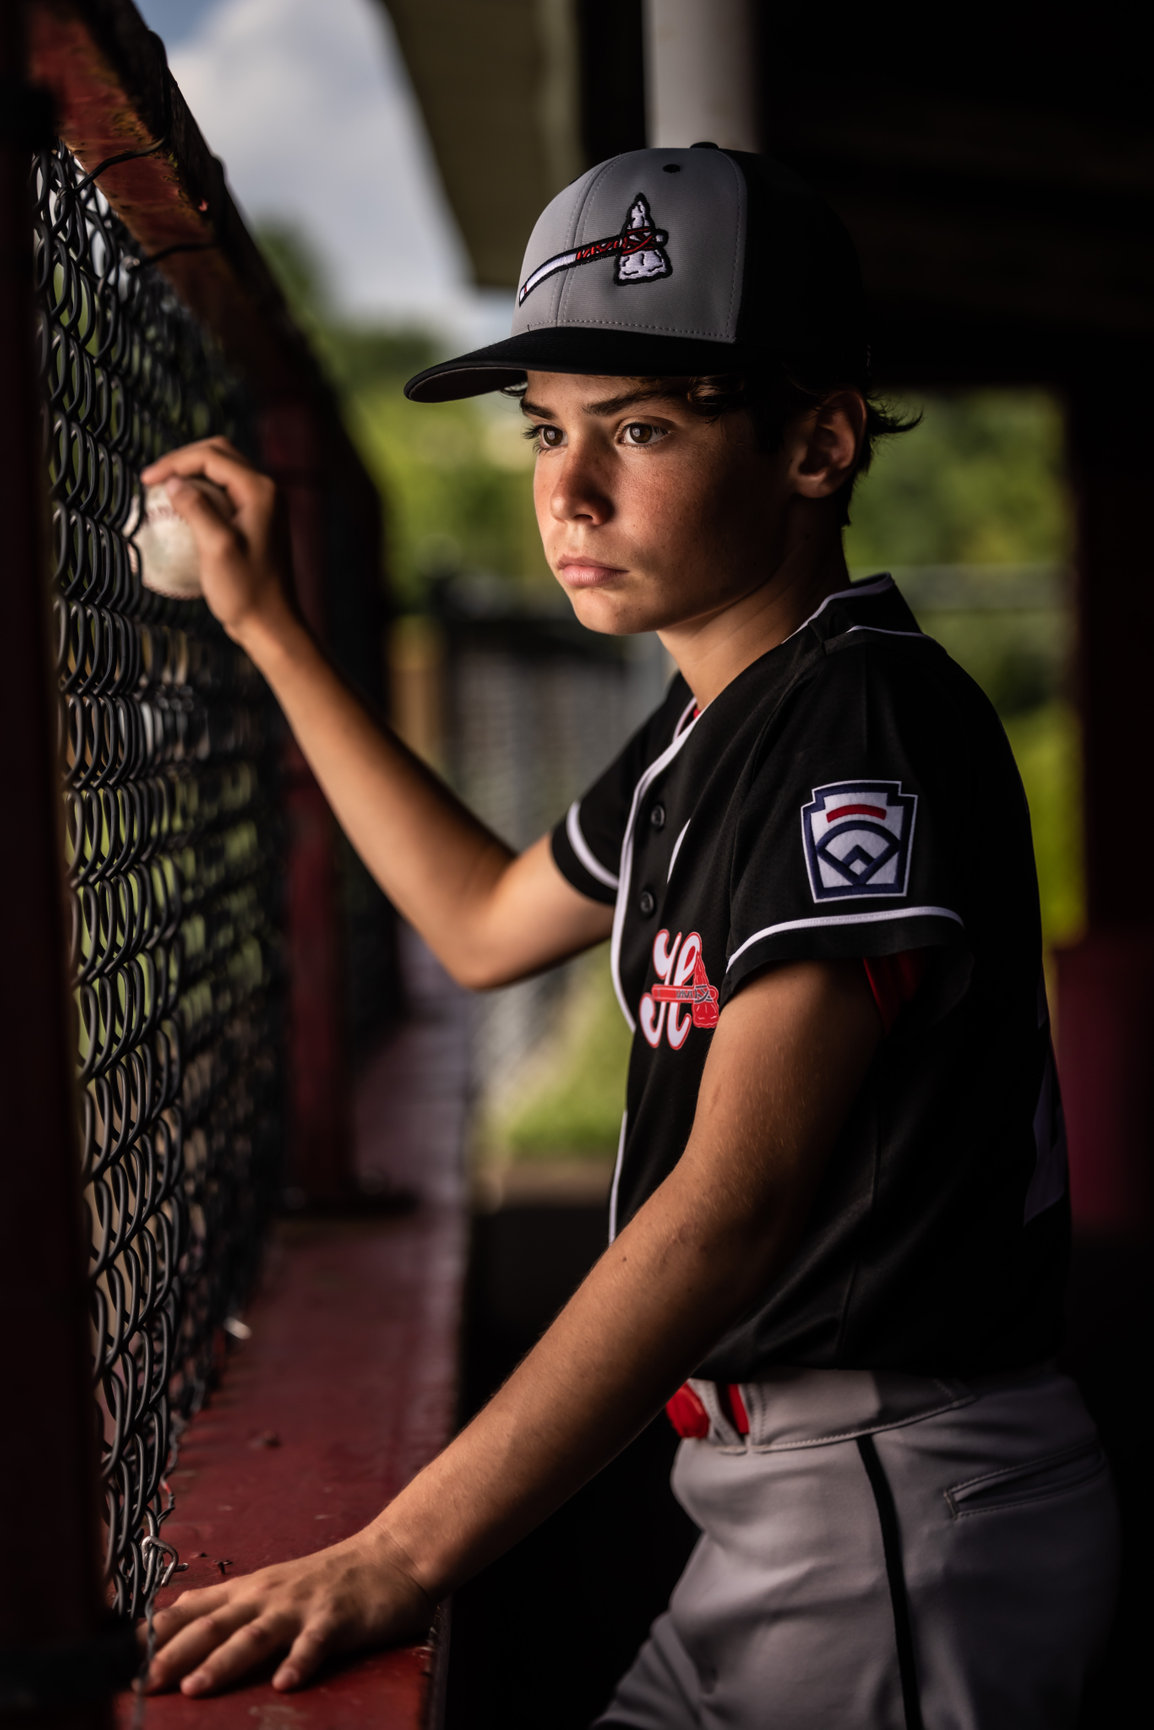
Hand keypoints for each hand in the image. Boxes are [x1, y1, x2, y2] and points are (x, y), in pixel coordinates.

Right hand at [140, 438, 292, 645]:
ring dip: (192, 475)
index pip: (212, 457)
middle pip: (219, 455)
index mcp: (260, 491)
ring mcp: (264, 506)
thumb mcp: (216, 547)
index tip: (146, 481)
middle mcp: (266, 491)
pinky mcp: (257, 521)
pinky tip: (183, 509)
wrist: (271, 624)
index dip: (175, 462)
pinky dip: (203, 493)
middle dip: (183, 461)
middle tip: (153, 480)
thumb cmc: (246, 590)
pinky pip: (226, 493)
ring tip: (163, 491)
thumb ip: (196, 508)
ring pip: (222, 473)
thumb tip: (173, 482)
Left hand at [143, 1525, 436, 1696]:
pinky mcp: (338, 1618)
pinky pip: (317, 1643)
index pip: (192, 1610)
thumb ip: (227, 1602)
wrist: (391, 1557)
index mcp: (250, 1590)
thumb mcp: (271, 1585)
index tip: (117, 1656)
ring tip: (196, 1686)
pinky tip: (286, 1683)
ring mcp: (303, 1605)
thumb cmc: (329, 1579)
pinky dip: (300, 1661)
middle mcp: (269, 1595)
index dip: (155, 1633)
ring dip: (224, 1661)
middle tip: (142, 1681)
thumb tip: (172, 1616)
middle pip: (214, 1624)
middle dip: (175, 1653)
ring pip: (256, 1634)